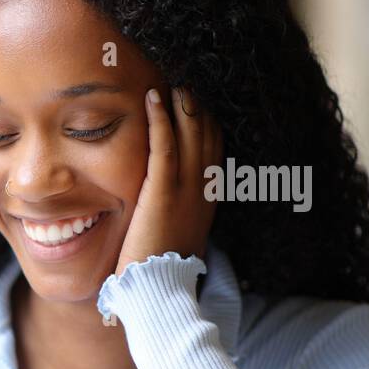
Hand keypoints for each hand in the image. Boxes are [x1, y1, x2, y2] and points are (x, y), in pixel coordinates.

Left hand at [114, 86, 221, 278]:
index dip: (208, 122)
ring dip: (183, 103)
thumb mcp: (176, 233)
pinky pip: (166, 147)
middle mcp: (205, 189)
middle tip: (188, 76)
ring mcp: (187, 190)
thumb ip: (176, 212)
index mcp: (208, 198)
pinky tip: (154, 97)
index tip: (200, 98)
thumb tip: (167, 204)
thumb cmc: (158, 269)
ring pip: (192, 134)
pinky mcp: (163, 193)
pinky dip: (162, 119)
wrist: (159, 291)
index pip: (214, 149)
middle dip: (200, 104)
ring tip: (174, 79)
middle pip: (209, 135)